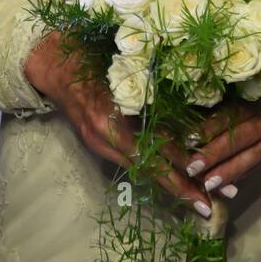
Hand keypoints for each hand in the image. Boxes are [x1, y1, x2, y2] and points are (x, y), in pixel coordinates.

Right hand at [23, 31, 214, 219]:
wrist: (52, 63)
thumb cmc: (88, 54)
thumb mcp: (120, 66)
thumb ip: (147, 86)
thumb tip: (191, 96)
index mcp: (109, 118)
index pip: (151, 147)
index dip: (178, 162)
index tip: (206, 174)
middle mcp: (104, 138)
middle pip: (148, 168)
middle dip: (180, 188)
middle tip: (208, 207)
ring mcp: (100, 144)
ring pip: (142, 170)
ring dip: (171, 185)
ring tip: (199, 200)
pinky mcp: (98, 144)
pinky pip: (131, 161)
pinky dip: (155, 172)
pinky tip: (176, 179)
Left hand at [184, 3, 260, 198]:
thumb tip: (240, 49)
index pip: (246, 114)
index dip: (217, 128)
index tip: (188, 137)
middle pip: (249, 137)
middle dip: (218, 155)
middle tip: (187, 169)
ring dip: (234, 164)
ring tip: (207, 180)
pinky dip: (258, 158)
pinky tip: (241, 168)